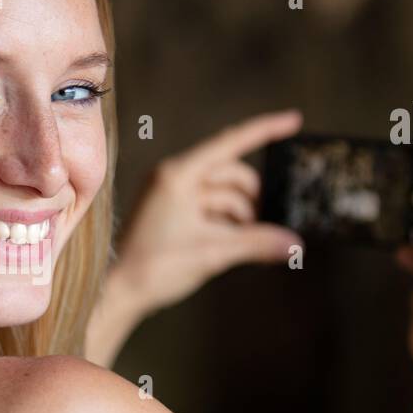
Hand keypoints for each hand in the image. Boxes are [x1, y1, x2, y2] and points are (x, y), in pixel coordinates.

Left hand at [111, 110, 304, 316]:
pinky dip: (227, 224)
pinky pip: (210, 208)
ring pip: (223, 194)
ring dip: (241, 216)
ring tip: (249, 243)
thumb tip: (295, 243)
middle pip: (231, 174)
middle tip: (270, 227)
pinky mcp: (172, 212)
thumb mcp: (213, 253)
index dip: (265, 130)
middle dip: (253, 199)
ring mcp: (171, 194)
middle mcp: (174, 177)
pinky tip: (236, 245)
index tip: (294, 120)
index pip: (231, 142)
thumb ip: (257, 244)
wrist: (118, 292)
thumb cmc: (154, 267)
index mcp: (178, 175)